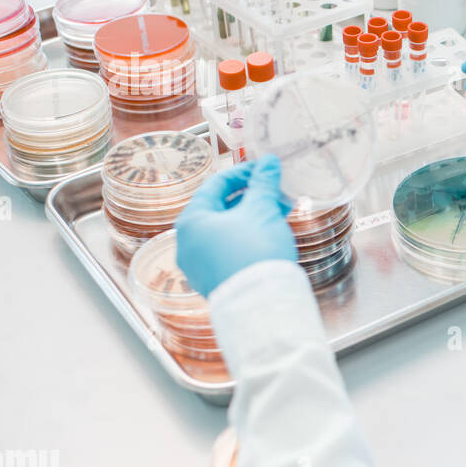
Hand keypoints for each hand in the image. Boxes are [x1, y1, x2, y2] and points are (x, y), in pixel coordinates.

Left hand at [175, 155, 297, 296]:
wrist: (260, 304)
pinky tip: (267, 240)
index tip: (266, 170)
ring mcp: (197, 266)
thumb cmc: (255, 252)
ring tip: (277, 217)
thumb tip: (268, 162)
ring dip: (251, 220)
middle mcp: (187, 243)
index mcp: (192, 220)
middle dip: (252, 199)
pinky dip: (245, 241)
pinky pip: (227, 253)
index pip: (217, 184)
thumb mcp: (262, 210)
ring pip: (224, 232)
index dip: (245, 173)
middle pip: (220, 209)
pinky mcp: (212, 283)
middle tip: (278, 196)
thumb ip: (263, 183)